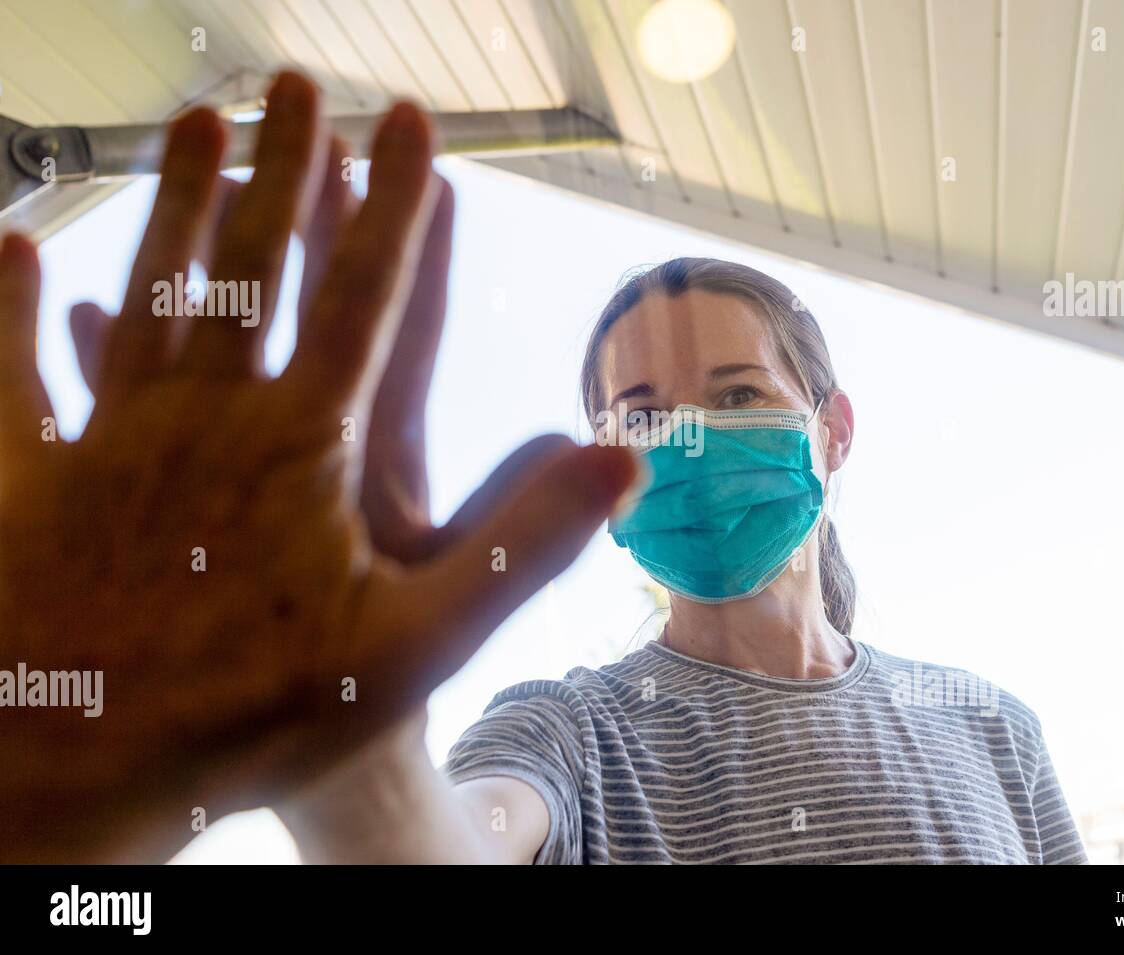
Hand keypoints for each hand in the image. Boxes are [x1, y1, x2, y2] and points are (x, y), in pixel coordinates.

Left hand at [0, 72, 636, 862]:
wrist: (84, 765)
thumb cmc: (257, 710)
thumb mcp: (420, 643)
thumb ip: (521, 544)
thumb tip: (622, 458)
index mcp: (306, 445)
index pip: (364, 299)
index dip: (392, 207)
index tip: (407, 123)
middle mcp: (208, 418)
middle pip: (249, 268)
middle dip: (282, 171)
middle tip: (297, 87)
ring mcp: (114, 441)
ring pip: (152, 291)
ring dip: (176, 201)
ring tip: (201, 123)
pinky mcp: (35, 480)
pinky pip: (19, 376)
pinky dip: (15, 306)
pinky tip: (23, 250)